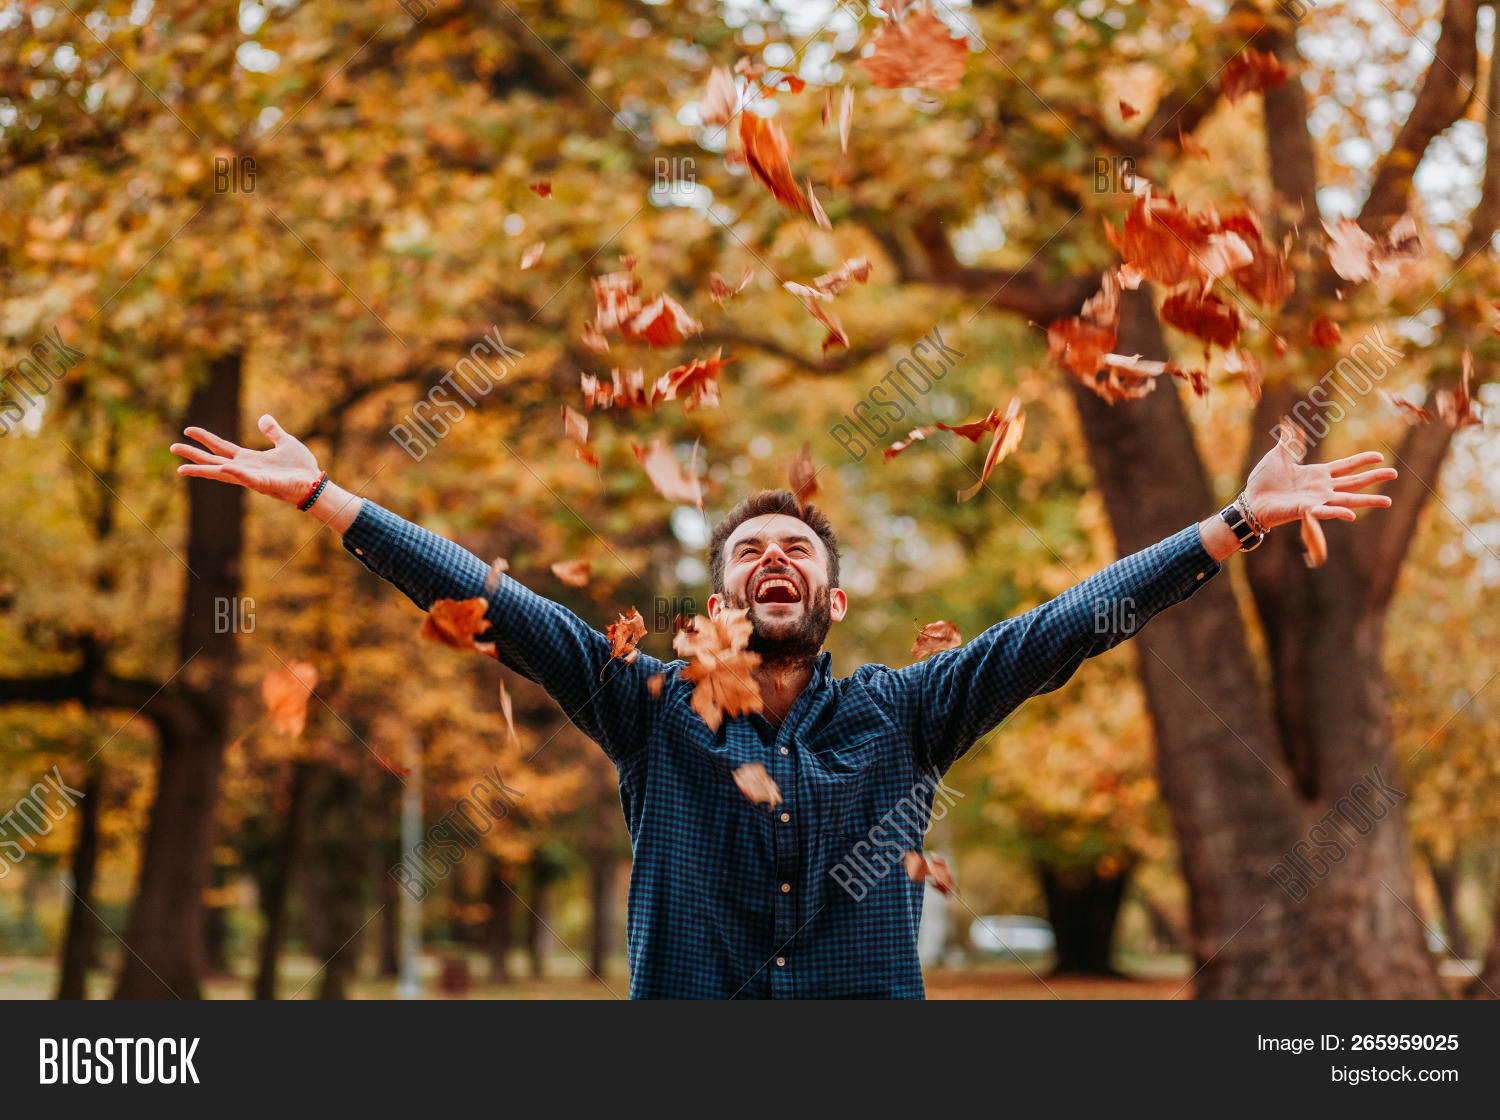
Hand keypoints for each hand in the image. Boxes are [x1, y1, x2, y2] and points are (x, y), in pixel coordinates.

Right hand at [170, 414, 321, 505]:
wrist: (315, 483)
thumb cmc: (301, 467)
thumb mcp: (286, 442)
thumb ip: (273, 432)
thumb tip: (263, 418)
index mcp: (249, 459)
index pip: (221, 447)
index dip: (205, 438)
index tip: (187, 430)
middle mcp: (246, 469)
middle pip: (214, 461)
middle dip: (194, 455)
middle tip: (172, 448)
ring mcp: (253, 478)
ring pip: (223, 474)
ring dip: (204, 471)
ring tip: (182, 469)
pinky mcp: (265, 484)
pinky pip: (248, 479)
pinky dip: (236, 474)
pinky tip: (223, 468)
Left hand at [1241, 439, 1396, 530]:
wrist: (1251, 500)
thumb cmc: (1264, 480)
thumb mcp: (1278, 455)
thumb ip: (1289, 442)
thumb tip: (1289, 423)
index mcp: (1318, 474)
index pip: (1345, 466)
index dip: (1362, 461)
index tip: (1380, 456)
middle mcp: (1321, 488)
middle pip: (1353, 482)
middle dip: (1374, 477)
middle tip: (1396, 473)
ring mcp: (1315, 500)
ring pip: (1347, 500)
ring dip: (1367, 501)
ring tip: (1388, 501)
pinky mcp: (1305, 510)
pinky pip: (1324, 511)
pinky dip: (1337, 513)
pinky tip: (1352, 515)